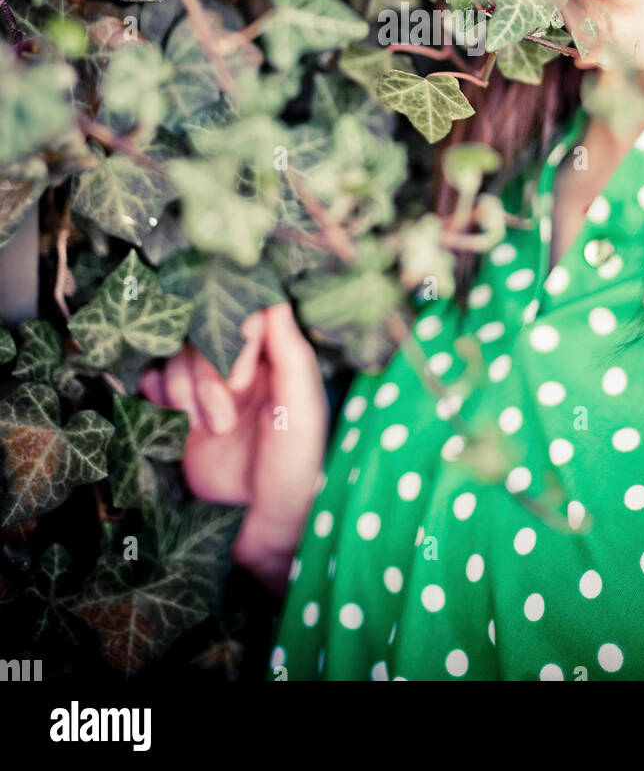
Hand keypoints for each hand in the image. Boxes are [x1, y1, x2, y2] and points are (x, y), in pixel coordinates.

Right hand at [139, 302, 329, 590]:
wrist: (258, 531)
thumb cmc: (293, 470)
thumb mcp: (303, 412)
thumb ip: (292, 355)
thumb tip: (273, 299)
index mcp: (275, 359)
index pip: (245, 315)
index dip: (234, 341)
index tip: (241, 381)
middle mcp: (239, 366)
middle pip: (203, 334)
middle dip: (207, 378)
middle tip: (223, 423)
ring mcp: (207, 389)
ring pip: (177, 356)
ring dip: (184, 392)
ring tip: (206, 432)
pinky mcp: (179, 412)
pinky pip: (154, 381)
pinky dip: (156, 394)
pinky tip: (172, 419)